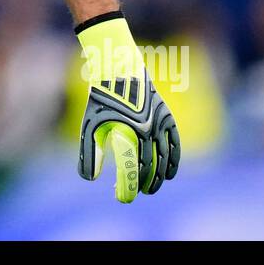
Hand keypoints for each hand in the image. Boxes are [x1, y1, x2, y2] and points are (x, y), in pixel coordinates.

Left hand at [74, 10, 180, 202]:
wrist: (118, 66)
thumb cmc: (101, 95)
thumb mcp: (91, 122)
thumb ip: (89, 150)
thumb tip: (90, 178)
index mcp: (130, 131)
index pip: (133, 168)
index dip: (129, 186)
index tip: (123, 197)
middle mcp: (149, 128)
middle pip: (150, 165)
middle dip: (143, 183)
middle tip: (136, 194)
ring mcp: (160, 121)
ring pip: (164, 156)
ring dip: (159, 175)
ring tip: (151, 188)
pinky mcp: (166, 115)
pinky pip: (174, 141)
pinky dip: (174, 158)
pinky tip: (170, 173)